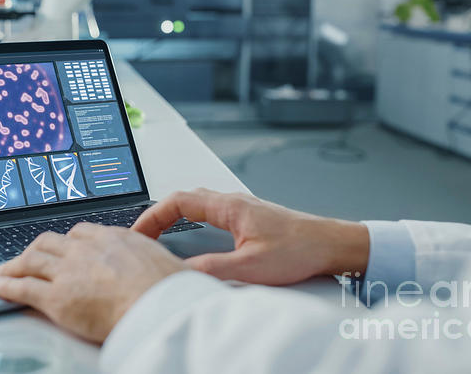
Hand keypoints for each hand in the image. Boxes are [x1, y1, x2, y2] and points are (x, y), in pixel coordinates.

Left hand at [0, 223, 187, 342]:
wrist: (161, 306)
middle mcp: (87, 250)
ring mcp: (69, 272)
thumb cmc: (172, 292)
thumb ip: (160, 264)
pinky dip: (7, 286)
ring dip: (15, 266)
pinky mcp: (56, 297)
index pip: (82, 232)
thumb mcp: (172, 265)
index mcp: (115, 238)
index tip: (62, 247)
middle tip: (28, 257)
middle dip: (36, 249)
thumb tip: (182, 272)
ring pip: (32, 260)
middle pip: (51, 242)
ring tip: (5, 271)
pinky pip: (23, 287)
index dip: (68, 241)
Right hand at [131, 189, 368, 284]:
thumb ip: (212, 269)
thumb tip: (180, 272)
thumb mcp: (250, 266)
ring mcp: (242, 208)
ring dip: (175, 216)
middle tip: (143, 234)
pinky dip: (192, 221)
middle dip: (158, 215)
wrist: (332, 244)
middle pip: (184, 199)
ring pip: (198, 204)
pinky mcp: (251, 218)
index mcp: (228, 206)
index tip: (137, 232)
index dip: (151, 216)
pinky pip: (211, 212)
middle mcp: (233, 201)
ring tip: (161, 234)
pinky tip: (195, 237)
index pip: (177, 201)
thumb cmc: (300, 249)